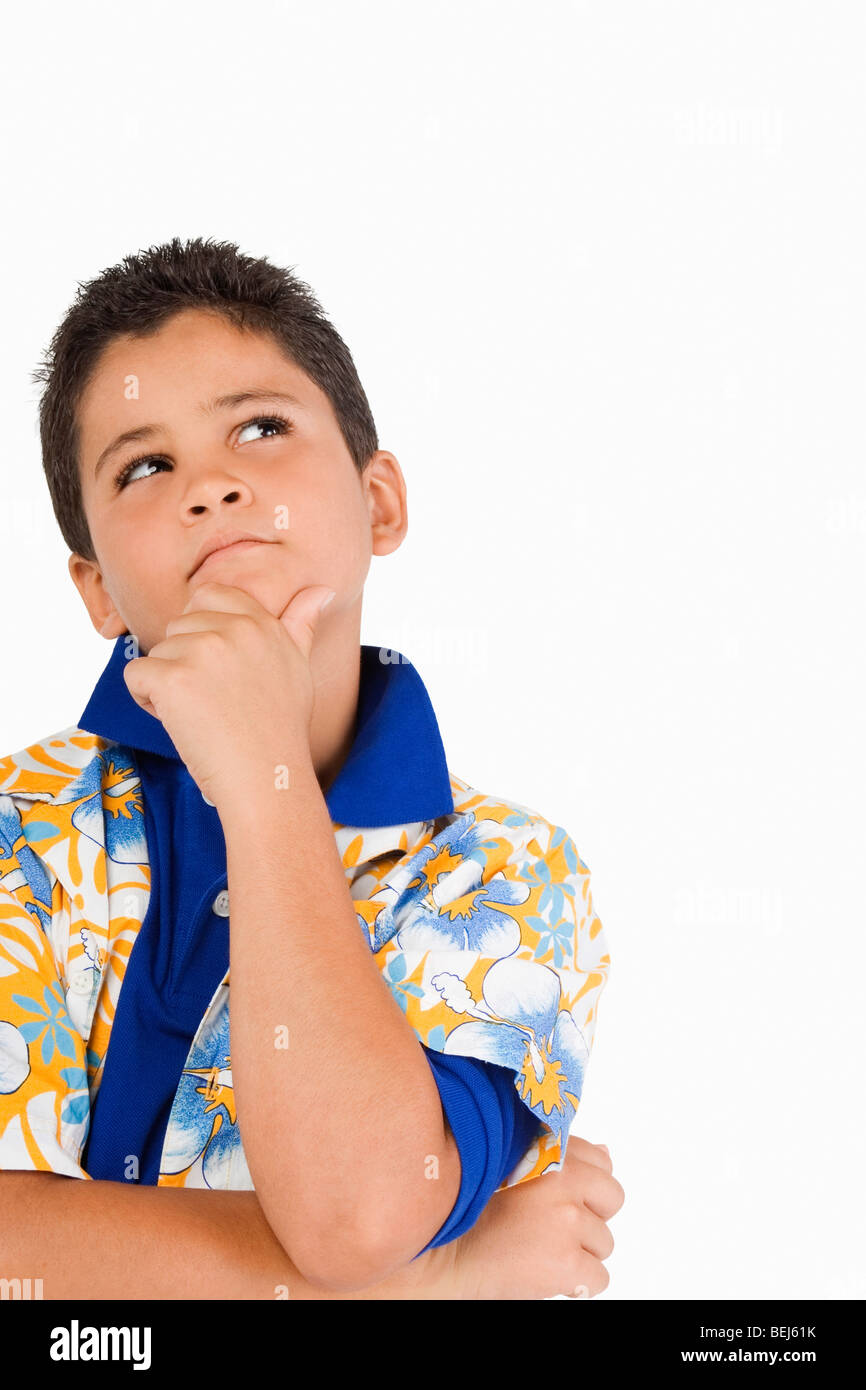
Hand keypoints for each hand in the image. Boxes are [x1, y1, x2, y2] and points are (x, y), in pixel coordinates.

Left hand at [122, 580, 334, 807]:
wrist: (266, 776)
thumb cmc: (281, 728)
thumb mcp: (298, 667)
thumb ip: (302, 623)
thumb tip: (322, 590)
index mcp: (261, 623)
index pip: (209, 595)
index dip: (201, 631)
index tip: (217, 670)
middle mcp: (233, 629)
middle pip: (179, 626)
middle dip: (184, 660)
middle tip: (213, 700)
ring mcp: (202, 651)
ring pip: (158, 652)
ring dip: (167, 683)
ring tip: (200, 715)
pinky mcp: (172, 678)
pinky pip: (137, 675)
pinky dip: (147, 700)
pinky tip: (179, 722)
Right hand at [449, 1137, 624, 1300]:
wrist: (449, 1251)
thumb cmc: (479, 1208)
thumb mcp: (518, 1165)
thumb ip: (565, 1156)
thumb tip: (607, 1152)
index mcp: (551, 1154)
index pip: (602, 1162)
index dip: (585, 1185)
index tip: (561, 1198)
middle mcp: (563, 1183)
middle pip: (612, 1200)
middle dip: (591, 1216)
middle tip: (555, 1226)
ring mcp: (566, 1223)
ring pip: (604, 1243)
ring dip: (580, 1251)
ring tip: (542, 1249)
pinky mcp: (566, 1262)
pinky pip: (599, 1277)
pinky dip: (578, 1282)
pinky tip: (548, 1272)